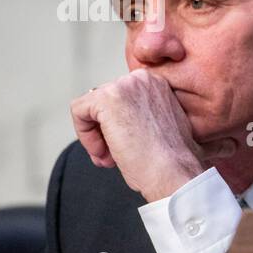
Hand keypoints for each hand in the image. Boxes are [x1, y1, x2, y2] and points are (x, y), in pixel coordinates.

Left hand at [70, 69, 235, 201]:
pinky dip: (85, 135)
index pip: (122, 98)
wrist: (173, 173)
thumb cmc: (171, 161)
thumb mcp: (159, 127)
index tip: (126, 146)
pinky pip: (79, 111)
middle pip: (104, 101)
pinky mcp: (106, 98)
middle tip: (113, 156)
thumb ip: (140, 114)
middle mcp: (143, 79)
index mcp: (158, 84)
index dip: (118, 126)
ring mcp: (124, 86)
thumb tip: (113, 120)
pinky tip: (103, 152)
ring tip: (109, 158)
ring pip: (90, 106)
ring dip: (95, 135)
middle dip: (105, 131)